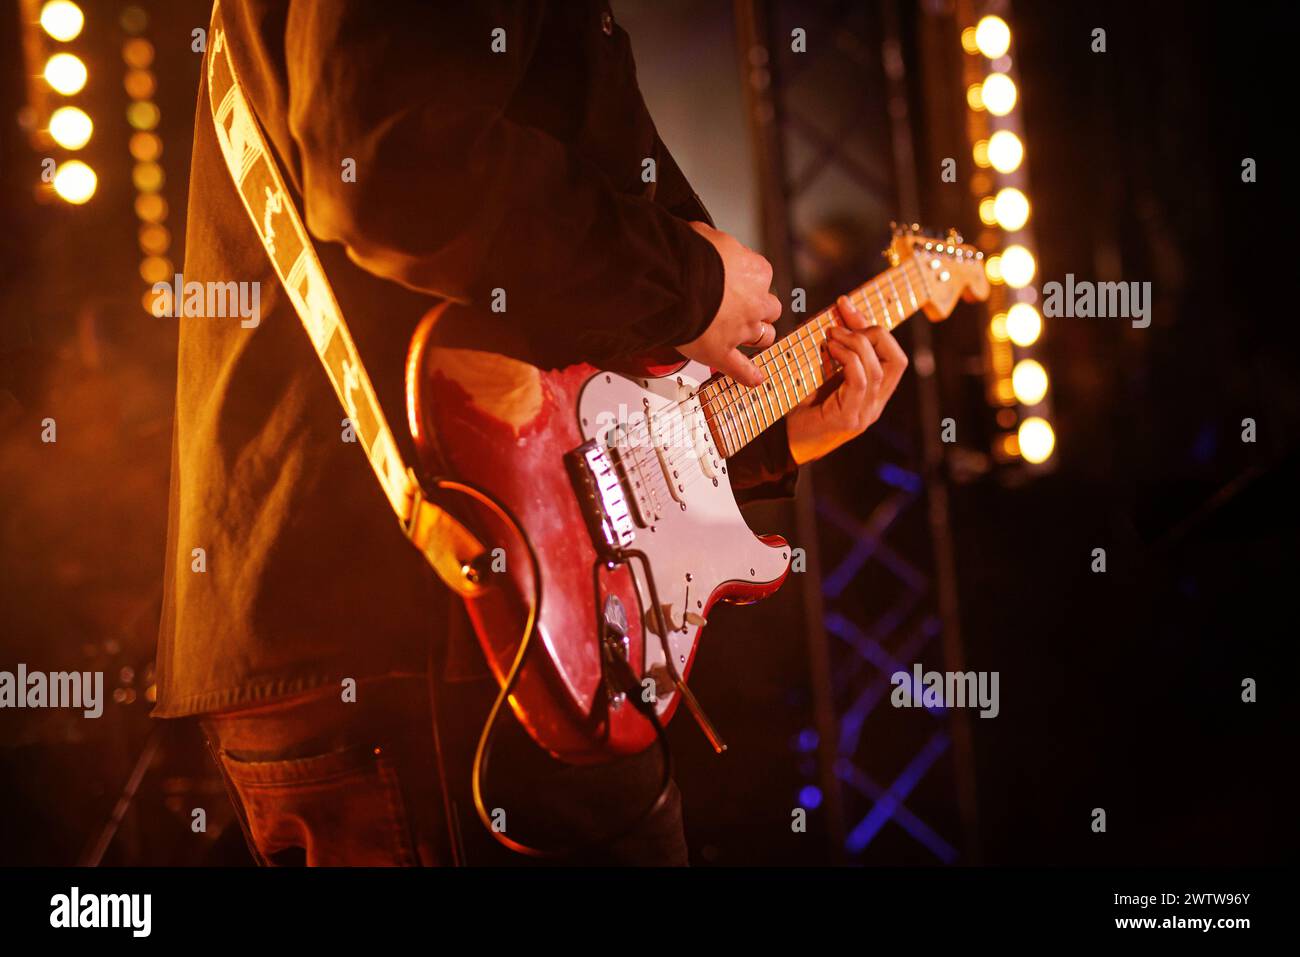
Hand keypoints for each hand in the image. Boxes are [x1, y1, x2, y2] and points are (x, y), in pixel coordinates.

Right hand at [677, 222, 781, 387]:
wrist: (675, 282)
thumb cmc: (689, 257)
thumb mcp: (705, 234)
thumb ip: (713, 243)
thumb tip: (704, 239)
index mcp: (755, 271)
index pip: (761, 275)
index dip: (749, 279)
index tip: (737, 279)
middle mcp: (755, 302)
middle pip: (769, 308)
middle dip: (760, 308)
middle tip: (746, 308)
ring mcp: (742, 330)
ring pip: (763, 337)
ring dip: (759, 336)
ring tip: (750, 337)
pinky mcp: (723, 352)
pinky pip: (740, 369)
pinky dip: (748, 375)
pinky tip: (754, 379)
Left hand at [786, 295, 907, 464]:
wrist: (780, 441)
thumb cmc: (798, 405)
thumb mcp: (821, 372)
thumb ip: (835, 350)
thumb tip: (836, 313)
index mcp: (873, 393)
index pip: (893, 356)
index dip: (874, 327)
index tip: (847, 307)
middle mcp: (875, 404)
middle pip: (896, 359)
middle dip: (871, 332)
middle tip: (840, 323)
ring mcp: (865, 413)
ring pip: (877, 369)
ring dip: (855, 343)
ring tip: (830, 334)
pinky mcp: (849, 418)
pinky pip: (860, 381)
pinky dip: (847, 359)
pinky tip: (829, 348)